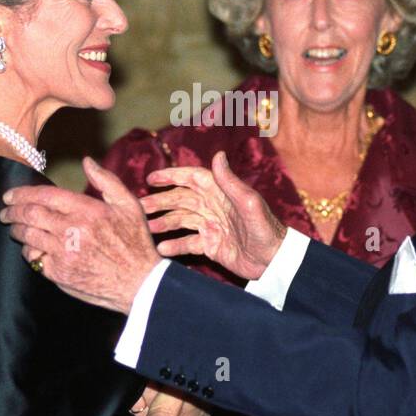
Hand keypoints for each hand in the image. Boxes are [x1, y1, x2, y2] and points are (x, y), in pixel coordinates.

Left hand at [0, 157, 160, 314]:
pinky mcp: (60, 273)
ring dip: (16, 229)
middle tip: (5, 210)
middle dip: (12, 210)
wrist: (140, 283)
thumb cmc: (135, 243)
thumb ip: (106, 181)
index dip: (22, 193)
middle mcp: (72, 230)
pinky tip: (30, 247)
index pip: (44, 195)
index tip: (10, 195)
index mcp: (86, 210)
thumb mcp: (129, 205)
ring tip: (13, 226)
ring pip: (28, 236)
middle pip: (30, 214)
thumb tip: (87, 162)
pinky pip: (34, 258)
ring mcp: (63, 253)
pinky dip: (28, 250)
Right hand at [142, 151, 287, 280]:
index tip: (151, 179)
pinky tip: (160, 248)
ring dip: (163, 222)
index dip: (171, 177)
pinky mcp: (211, 246)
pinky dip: (174, 246)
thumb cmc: (266, 229)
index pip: (191, 179)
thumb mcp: (249, 203)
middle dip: (159, 202)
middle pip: (180, 200)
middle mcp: (213, 207)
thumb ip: (230, 181)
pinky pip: (187, 244)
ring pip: (180, 221)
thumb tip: (218, 154)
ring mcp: (211, 226)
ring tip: (146, 228)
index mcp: (220, 192)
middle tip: (140, 207)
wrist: (275, 261)